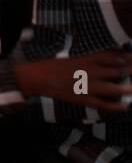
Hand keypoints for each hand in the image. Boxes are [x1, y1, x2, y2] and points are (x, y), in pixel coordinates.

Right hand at [15, 51, 131, 113]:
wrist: (40, 78)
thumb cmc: (55, 66)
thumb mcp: (75, 58)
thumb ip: (92, 59)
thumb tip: (111, 60)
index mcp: (87, 59)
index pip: (112, 57)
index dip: (126, 57)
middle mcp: (91, 71)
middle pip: (117, 71)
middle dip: (130, 71)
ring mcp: (89, 86)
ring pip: (114, 88)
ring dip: (127, 89)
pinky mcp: (85, 98)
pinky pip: (104, 104)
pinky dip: (115, 106)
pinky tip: (125, 106)